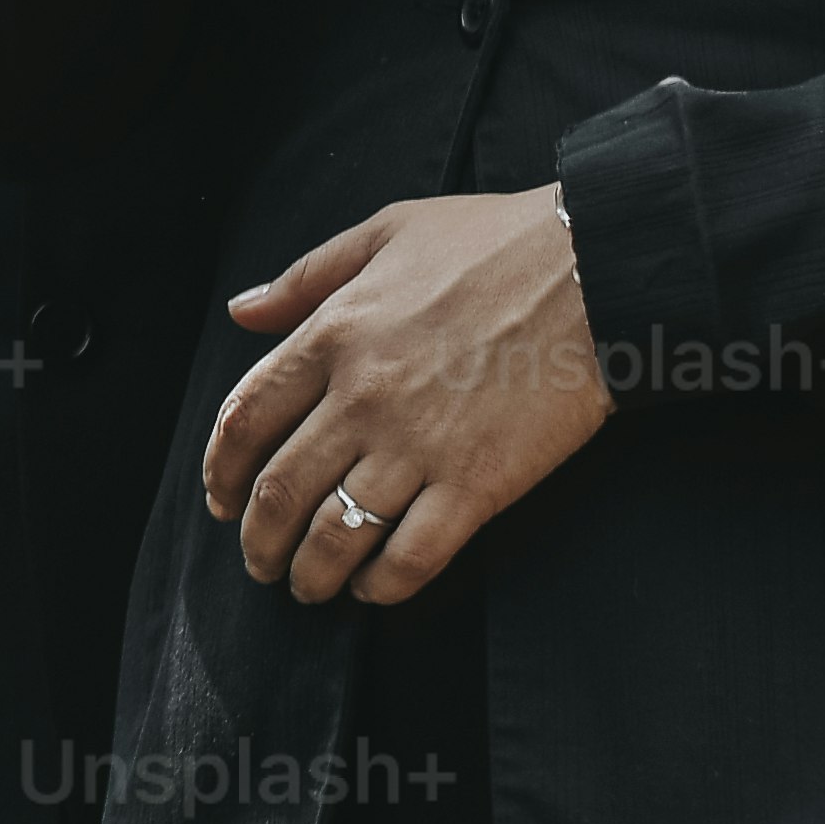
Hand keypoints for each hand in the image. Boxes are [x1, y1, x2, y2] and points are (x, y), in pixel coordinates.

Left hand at [199, 187, 616, 602]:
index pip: (244, 420)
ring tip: (307, 588)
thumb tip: (241, 312)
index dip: (222, 471)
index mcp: (333, 335)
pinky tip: (372, 591)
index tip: (221, 500)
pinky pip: (413, 554)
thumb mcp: (386, 232)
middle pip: (280, 491)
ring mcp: (419, 445)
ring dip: (311, 573)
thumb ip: (305, 276)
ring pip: (336, 533)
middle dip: (258, 541)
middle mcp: (363, 397)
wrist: (602, 270)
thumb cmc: (498, 243)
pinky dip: (382, 584)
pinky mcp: (479, 483)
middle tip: (259, 563)